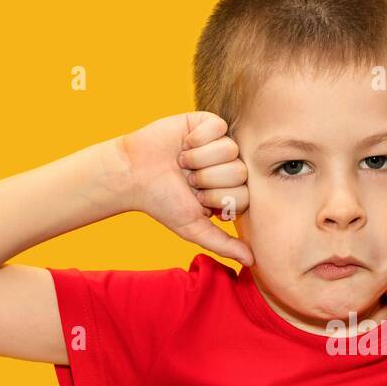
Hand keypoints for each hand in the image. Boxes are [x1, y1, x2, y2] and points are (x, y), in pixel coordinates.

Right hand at [119, 112, 253, 265]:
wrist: (133, 174)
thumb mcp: (193, 228)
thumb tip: (253, 262)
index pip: (244, 194)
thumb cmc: (163, 202)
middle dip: (207, 179)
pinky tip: (184, 144)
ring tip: (183, 162)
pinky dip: (196, 139)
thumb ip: (224, 244)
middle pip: (240, 172)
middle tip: (188, 180)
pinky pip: (219, 128)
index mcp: (231, 191)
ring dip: (199, 159)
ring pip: (230, 149)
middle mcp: (230, 166)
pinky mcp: (208, 123)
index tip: (197, 199)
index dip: (217, 198)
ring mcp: (221, 143)